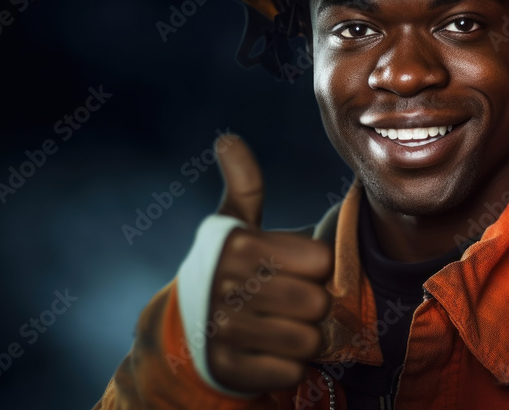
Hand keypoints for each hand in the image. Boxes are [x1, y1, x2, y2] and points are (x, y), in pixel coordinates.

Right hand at [206, 134, 333, 392]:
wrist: (187, 328)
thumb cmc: (226, 268)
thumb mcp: (233, 224)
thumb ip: (244, 184)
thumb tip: (227, 138)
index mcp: (239, 246)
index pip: (321, 262)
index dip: (314, 268)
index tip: (290, 269)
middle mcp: (228, 287)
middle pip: (318, 303)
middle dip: (311, 306)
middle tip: (287, 301)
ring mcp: (226, 330)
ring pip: (310, 341)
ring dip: (304, 339)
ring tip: (280, 326)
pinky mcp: (230, 368)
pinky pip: (292, 371)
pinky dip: (287, 366)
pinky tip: (267, 351)